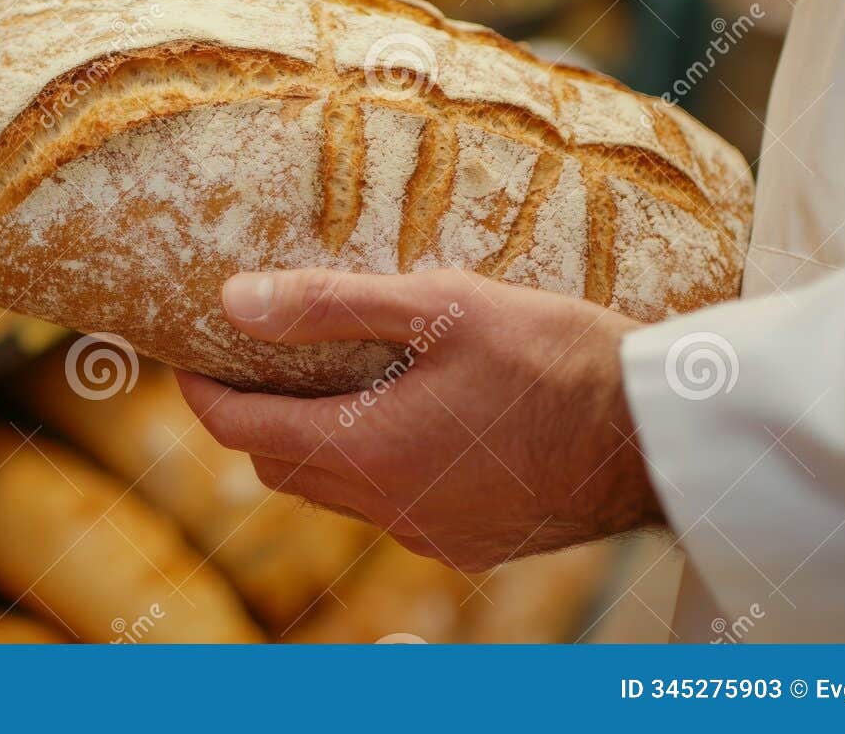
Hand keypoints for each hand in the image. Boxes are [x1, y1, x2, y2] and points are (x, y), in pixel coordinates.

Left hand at [175, 268, 663, 571]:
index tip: (189, 355)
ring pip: (335, 493)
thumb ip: (327, 305)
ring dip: (313, 443)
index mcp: (366, 453)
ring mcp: (430, 534)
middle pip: (279, 469)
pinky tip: (408, 417)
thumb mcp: (438, 307)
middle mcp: (387, 510)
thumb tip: (233, 301)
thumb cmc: (556, 358)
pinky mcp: (470, 542)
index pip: (241, 432)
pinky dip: (370, 466)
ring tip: (329, 379)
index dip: (202, 393)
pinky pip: (389, 508)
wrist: (655, 434)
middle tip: (256, 358)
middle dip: (253, 417)